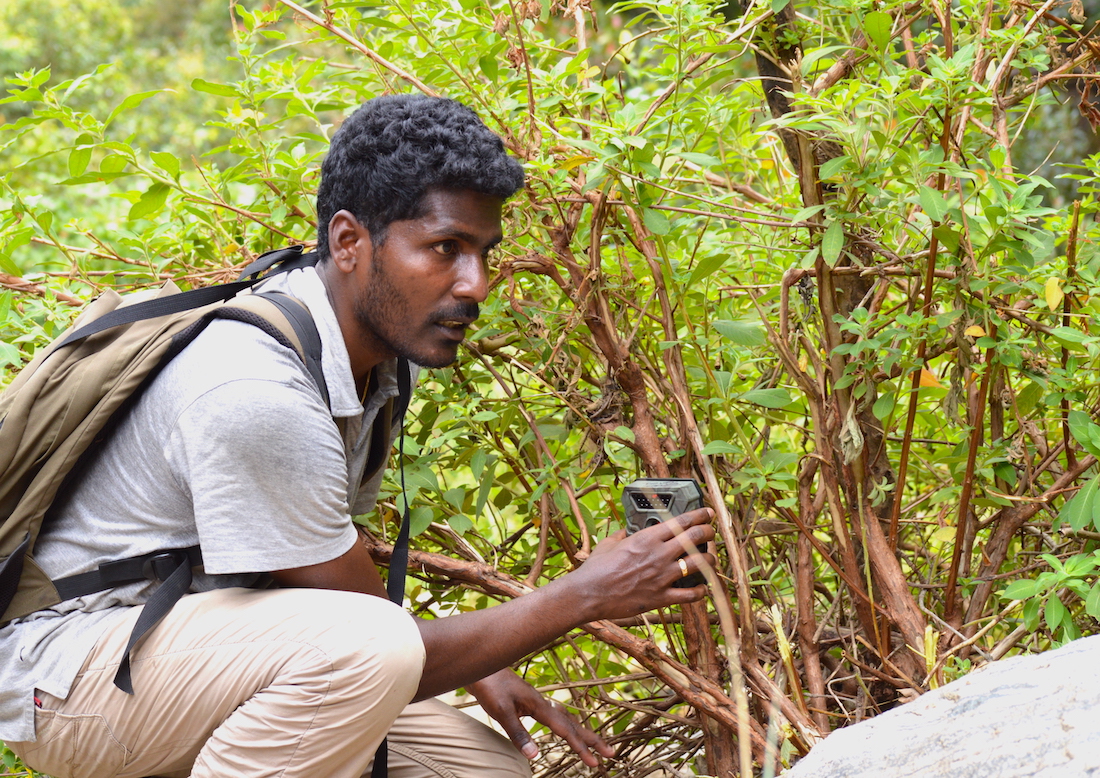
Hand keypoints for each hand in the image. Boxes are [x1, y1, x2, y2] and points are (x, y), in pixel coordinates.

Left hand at [467, 668, 613, 767]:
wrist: (482, 666)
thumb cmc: (490, 687)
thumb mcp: (501, 711)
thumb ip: (518, 733)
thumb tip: (535, 756)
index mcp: (540, 706)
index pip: (565, 730)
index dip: (579, 747)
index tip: (594, 762)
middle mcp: (544, 704)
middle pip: (573, 724)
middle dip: (592, 740)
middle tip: (611, 754)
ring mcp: (538, 703)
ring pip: (567, 720)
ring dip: (583, 733)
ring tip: (597, 745)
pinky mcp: (531, 703)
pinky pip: (557, 717)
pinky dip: (568, 726)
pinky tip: (568, 730)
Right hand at [566, 507, 715, 621]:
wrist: (589, 594)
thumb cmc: (596, 568)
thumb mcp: (609, 543)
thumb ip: (623, 535)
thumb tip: (627, 531)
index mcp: (647, 538)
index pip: (682, 521)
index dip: (700, 515)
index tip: (708, 513)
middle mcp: (659, 555)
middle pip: (696, 538)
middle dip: (708, 533)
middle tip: (711, 532)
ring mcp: (662, 577)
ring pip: (699, 564)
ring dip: (709, 560)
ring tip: (710, 559)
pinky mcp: (661, 598)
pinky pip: (690, 595)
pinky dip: (700, 591)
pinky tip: (702, 588)